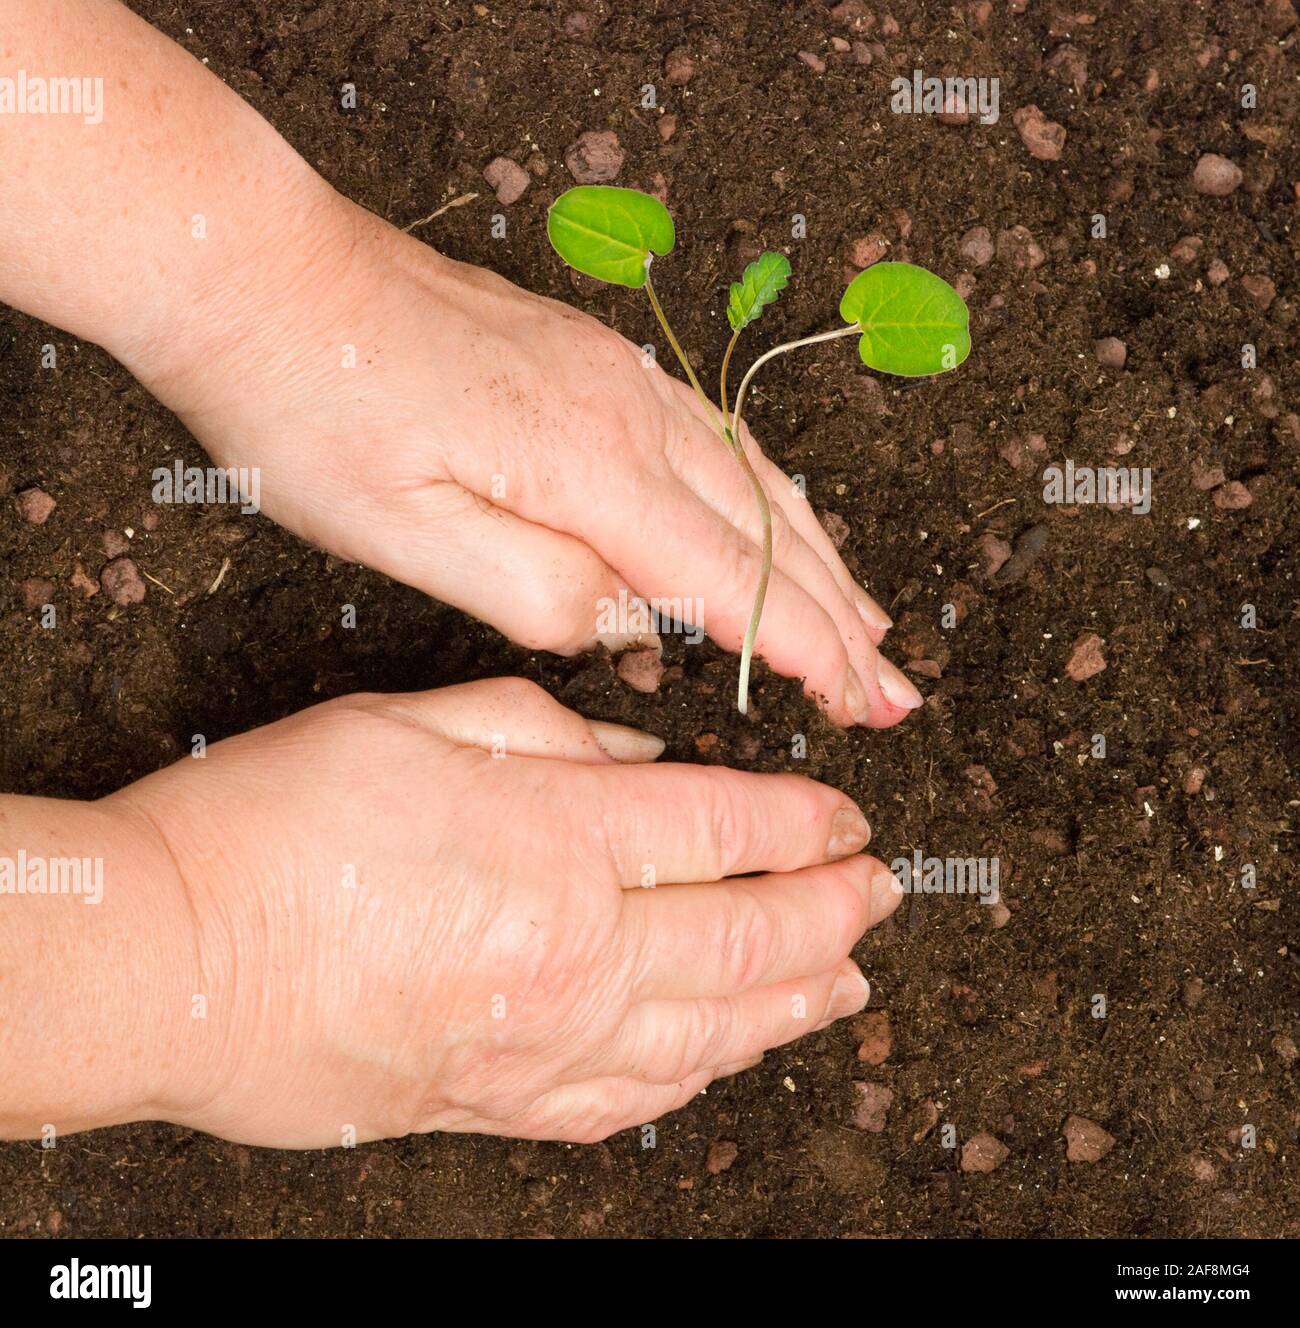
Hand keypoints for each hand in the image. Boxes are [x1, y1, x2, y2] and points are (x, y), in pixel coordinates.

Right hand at [115, 678, 898, 1145]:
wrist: (167, 961)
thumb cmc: (273, 827)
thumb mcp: (415, 722)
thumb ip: (548, 733)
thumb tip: (642, 760)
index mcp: (556, 839)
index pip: (728, 827)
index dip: (806, 822)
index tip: (850, 818)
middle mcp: (573, 951)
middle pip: (749, 935)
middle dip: (834, 911)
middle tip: (883, 893)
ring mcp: (542, 1042)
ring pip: (715, 1029)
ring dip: (797, 1000)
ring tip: (849, 979)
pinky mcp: (498, 1103)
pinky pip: (634, 1100)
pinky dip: (704, 1073)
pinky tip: (735, 1052)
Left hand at [136, 196, 922, 728]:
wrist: (267, 275)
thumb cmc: (316, 408)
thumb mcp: (405, 533)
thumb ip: (536, 592)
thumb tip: (625, 624)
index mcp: (589, 463)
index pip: (730, 577)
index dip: (804, 649)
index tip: (861, 704)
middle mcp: (628, 412)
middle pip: (766, 530)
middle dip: (841, 619)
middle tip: (896, 688)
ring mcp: (617, 378)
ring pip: (755, 480)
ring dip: (821, 559)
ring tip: (872, 620)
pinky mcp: (593, 364)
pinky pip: (715, 440)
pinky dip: (769, 499)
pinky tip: (783, 523)